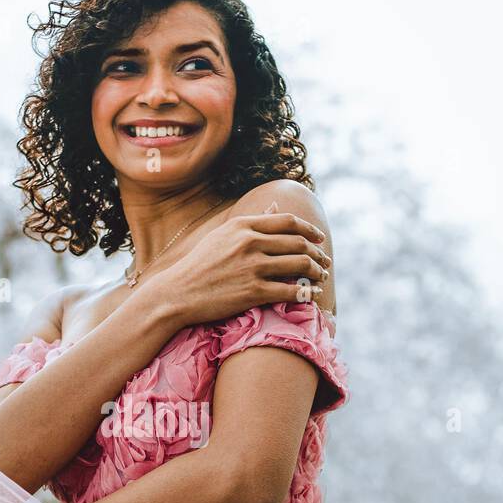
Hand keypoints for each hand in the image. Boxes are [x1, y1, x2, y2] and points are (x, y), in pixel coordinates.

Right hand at [147, 201, 331, 327]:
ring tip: (321, 276)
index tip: (318, 238)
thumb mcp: (223, 235)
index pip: (287, 222)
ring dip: (316, 271)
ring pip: (299, 265)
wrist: (177, 293)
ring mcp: (252, 267)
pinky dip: (306, 292)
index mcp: (243, 225)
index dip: (308, 230)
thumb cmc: (199, 264)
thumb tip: (276, 208)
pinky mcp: (253, 292)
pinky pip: (291, 290)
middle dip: (317, 253)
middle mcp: (250, 242)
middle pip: (298, 243)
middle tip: (325, 261)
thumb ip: (253, 222)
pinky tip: (312, 294)